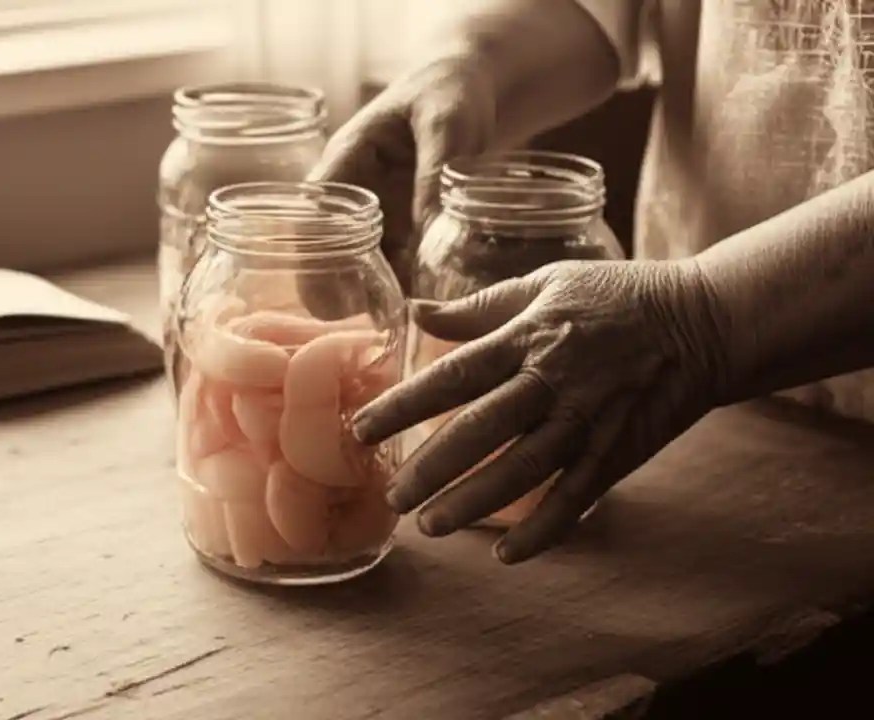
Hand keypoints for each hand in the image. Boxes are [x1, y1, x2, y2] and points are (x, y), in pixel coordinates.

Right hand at [305, 54, 495, 301]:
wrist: (475, 87)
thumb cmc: (451, 91)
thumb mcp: (446, 123)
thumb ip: (436, 171)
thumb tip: (429, 231)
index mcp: (348, 158)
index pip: (313, 207)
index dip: (308, 244)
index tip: (319, 277)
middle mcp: (354, 193)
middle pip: (322, 244)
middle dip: (328, 280)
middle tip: (346, 312)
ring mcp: (379, 215)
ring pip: (356, 263)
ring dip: (363, 292)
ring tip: (380, 321)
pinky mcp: (405, 230)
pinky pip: (394, 266)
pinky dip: (398, 289)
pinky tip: (409, 313)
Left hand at [352, 259, 730, 562]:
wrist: (704, 321)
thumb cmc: (617, 296)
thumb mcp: (544, 284)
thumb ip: (478, 306)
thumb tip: (416, 309)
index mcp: (527, 336)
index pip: (453, 375)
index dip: (404, 405)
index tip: (362, 430)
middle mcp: (552, 381)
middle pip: (481, 429)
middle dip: (432, 466)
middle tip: (392, 496)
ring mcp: (586, 420)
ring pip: (523, 469)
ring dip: (475, 502)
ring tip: (431, 526)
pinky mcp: (617, 452)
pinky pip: (575, 498)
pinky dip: (544, 530)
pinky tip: (506, 555)